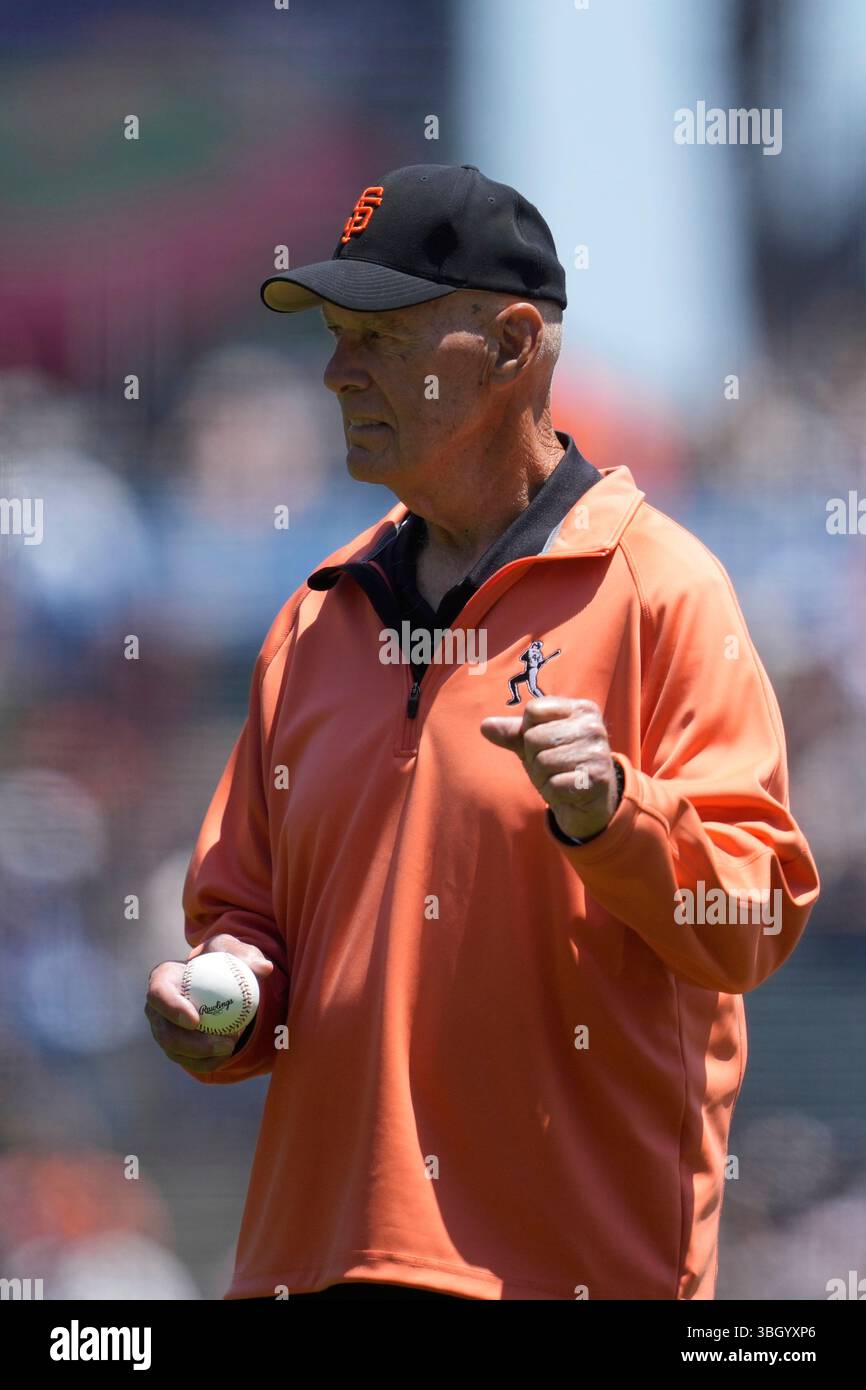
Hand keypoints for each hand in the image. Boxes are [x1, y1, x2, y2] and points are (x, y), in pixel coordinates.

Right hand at [145, 934, 273, 1072]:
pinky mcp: (175, 1048)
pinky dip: (209, 1061)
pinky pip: (189, 1062)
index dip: (171, 1009)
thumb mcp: (233, 952)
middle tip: (225, 1042)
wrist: (219, 984)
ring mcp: (163, 1031)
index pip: (158, 994)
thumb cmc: (221, 963)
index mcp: (163, 979)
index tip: (196, 1020)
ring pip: (176, 1051)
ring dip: (205, 1055)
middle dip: (192, 1044)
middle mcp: (157, 1008)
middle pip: (165, 1032)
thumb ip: (246, 956)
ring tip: (232, 1045)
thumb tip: (264, 968)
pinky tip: (227, 1053)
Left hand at [480, 696, 619, 841]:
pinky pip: (553, 785)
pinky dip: (553, 793)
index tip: (547, 743)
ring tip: (560, 778)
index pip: (533, 710)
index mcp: (580, 709)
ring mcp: (598, 752)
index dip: (529, 732)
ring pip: (542, 762)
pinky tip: (568, 792)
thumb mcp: (536, 744)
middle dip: (535, 758)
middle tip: (554, 766)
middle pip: (534, 737)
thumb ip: (513, 733)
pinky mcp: (597, 779)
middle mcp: (593, 726)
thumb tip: (484, 726)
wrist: (590, 802)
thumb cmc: (561, 765)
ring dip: (544, 777)